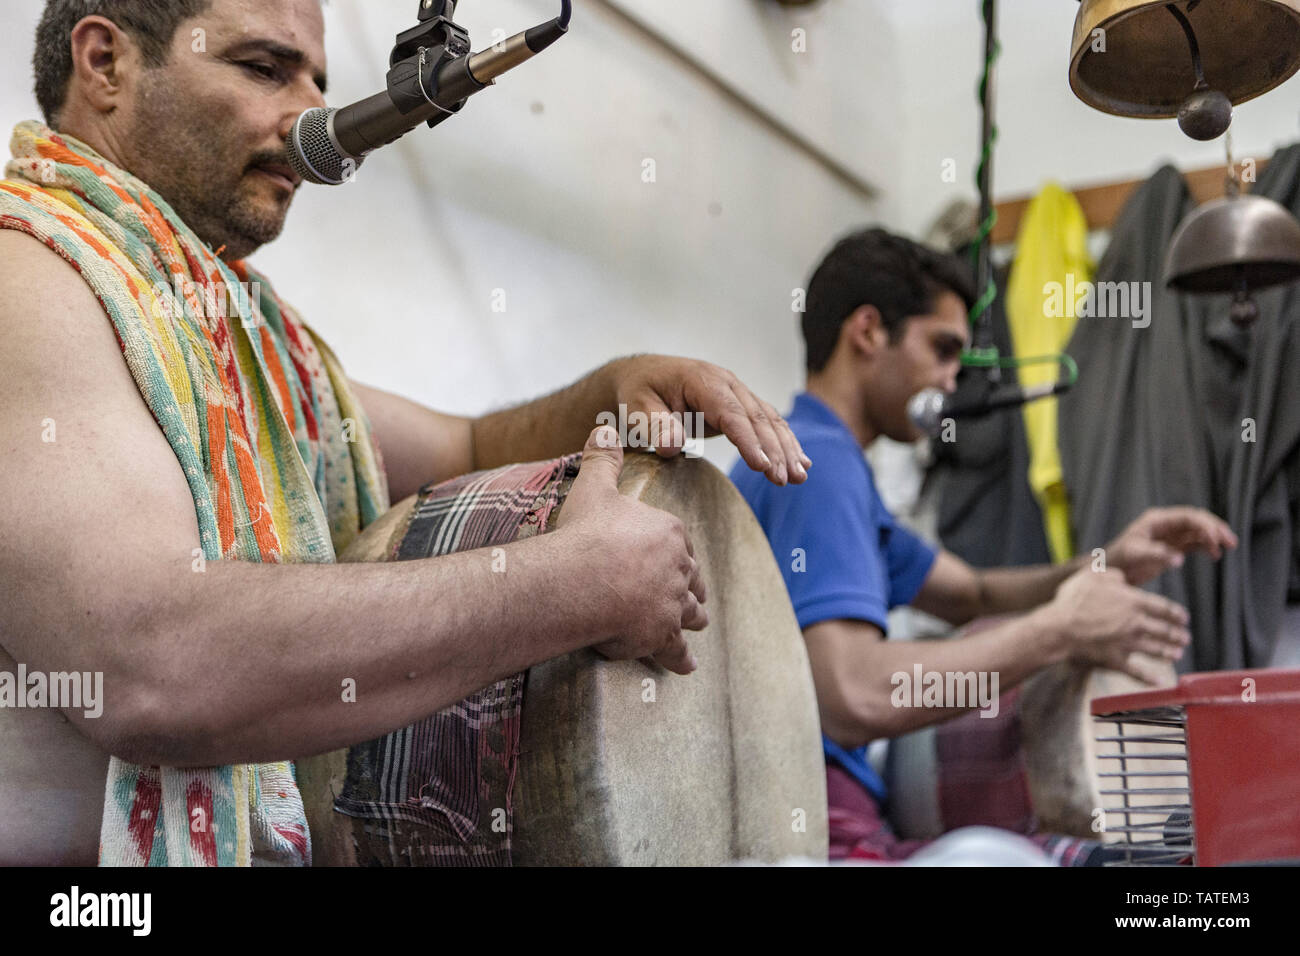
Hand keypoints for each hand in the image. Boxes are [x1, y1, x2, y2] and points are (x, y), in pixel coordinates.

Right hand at [555, 426, 707, 674]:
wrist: (578, 579)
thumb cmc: (585, 533)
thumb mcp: (594, 488)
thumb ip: (602, 459)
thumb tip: (603, 427)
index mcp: (669, 532)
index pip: (681, 542)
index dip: (677, 551)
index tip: (674, 557)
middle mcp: (678, 568)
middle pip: (691, 578)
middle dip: (690, 585)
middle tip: (689, 593)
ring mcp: (672, 603)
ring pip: (690, 613)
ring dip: (692, 617)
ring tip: (693, 624)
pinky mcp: (661, 634)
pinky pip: (676, 650)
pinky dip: (681, 659)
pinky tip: (687, 667)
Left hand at [605, 355, 810, 485]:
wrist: (642, 376)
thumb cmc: (638, 394)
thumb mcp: (636, 409)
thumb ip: (654, 427)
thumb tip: (673, 447)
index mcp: (702, 380)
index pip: (731, 412)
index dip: (748, 440)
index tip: (762, 466)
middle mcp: (726, 383)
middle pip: (757, 417)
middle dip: (775, 450)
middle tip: (786, 480)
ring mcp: (736, 392)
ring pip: (769, 420)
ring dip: (786, 448)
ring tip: (799, 477)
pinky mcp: (739, 405)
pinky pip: (766, 423)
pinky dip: (784, 442)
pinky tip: (800, 462)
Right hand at [1042, 566, 1190, 683]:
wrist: (1059, 628)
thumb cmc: (1073, 600)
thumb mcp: (1092, 575)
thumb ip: (1112, 575)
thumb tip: (1122, 577)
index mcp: (1132, 601)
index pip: (1162, 608)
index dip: (1176, 613)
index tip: (1184, 618)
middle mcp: (1135, 623)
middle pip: (1163, 630)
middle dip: (1176, 635)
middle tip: (1185, 638)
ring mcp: (1127, 643)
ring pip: (1154, 650)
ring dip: (1168, 652)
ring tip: (1176, 654)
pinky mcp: (1116, 659)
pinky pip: (1136, 671)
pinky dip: (1149, 678)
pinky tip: (1159, 682)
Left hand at [1104, 506, 1237, 586]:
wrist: (1110, 571)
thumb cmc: (1118, 560)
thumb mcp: (1135, 555)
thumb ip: (1157, 555)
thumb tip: (1180, 558)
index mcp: (1156, 520)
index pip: (1187, 516)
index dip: (1204, 525)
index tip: (1215, 539)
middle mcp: (1166, 524)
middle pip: (1197, 520)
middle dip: (1215, 529)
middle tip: (1231, 542)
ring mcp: (1170, 535)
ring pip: (1198, 531)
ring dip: (1214, 537)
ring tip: (1227, 548)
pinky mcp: (1173, 547)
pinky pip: (1194, 543)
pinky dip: (1206, 547)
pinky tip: (1215, 555)